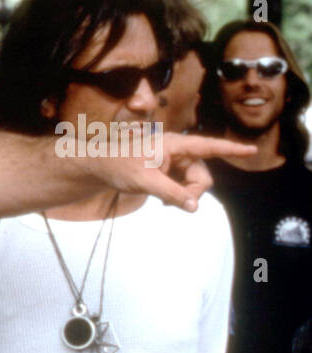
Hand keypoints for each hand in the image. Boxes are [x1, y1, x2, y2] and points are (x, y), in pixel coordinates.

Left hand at [89, 131, 247, 210]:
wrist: (101, 168)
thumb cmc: (120, 167)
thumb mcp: (145, 181)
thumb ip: (171, 193)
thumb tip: (194, 207)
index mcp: (174, 144)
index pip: (208, 146)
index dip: (231, 150)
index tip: (252, 150)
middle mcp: (179, 151)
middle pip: (202, 176)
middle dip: (192, 192)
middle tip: (171, 204)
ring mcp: (176, 162)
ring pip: (195, 184)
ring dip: (183, 196)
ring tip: (162, 200)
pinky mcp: (171, 172)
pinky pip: (185, 187)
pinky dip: (178, 196)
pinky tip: (164, 199)